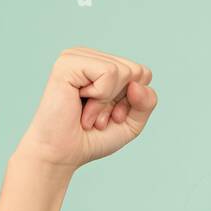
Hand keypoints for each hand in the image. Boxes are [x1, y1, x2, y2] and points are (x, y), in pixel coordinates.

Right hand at [17, 47, 157, 168]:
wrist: (63, 154)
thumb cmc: (92, 138)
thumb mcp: (132, 122)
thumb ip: (147, 102)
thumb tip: (138, 83)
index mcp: (102, 64)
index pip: (143, 73)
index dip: (133, 101)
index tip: (110, 115)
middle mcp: (89, 56)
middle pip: (136, 71)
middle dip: (121, 101)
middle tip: (97, 116)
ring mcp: (76, 56)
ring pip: (124, 71)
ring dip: (108, 102)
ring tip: (88, 114)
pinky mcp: (67, 63)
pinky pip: (109, 73)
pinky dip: (100, 98)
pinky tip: (81, 107)